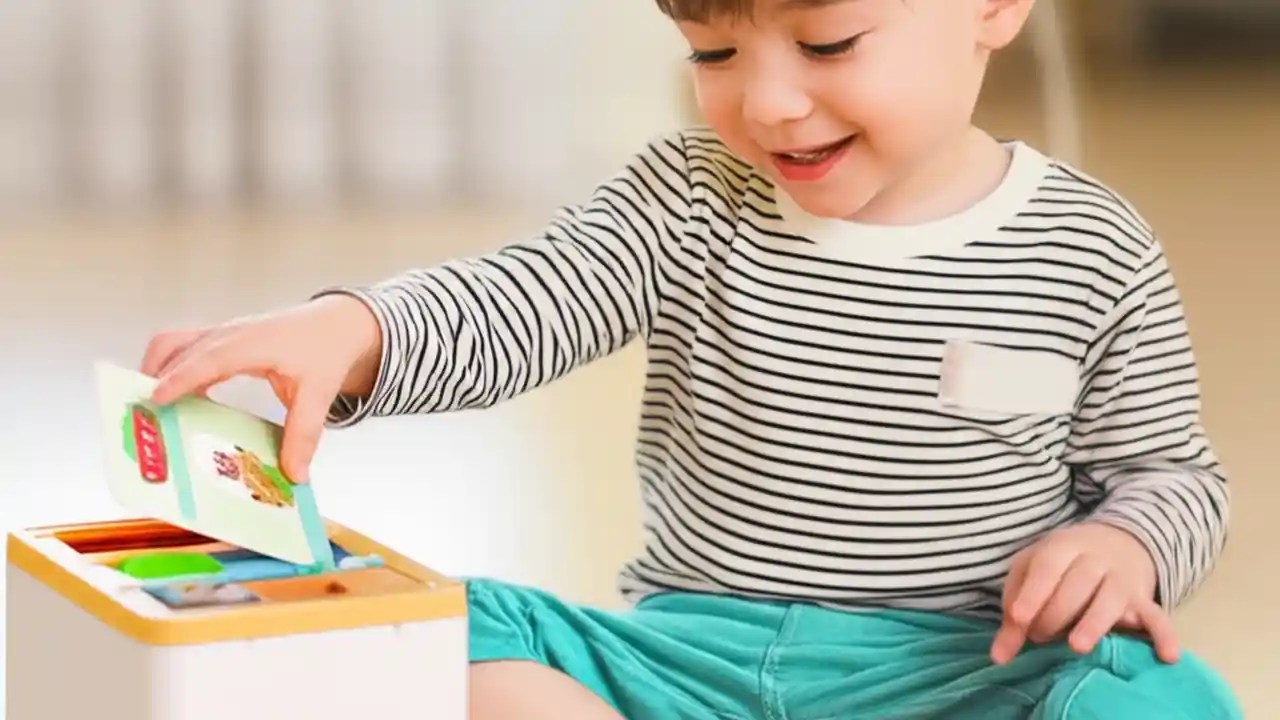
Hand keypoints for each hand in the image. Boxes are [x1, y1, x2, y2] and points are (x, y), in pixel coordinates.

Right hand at [140, 294, 382, 483]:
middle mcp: (232, 333)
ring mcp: (224, 333)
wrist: (337, 322)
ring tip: (151, 409)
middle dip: (155, 376)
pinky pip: (186, 349)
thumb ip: (304, 434)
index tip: (156, 397)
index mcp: (255, 343)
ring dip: (158, 370)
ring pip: (176, 342)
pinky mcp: (222, 339)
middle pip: (179, 346)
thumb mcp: (320, 394)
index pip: (209, 357)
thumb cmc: (326, 350)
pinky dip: (173, 370)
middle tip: (141, 412)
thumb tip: (294, 475)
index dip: (181, 377)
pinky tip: (179, 401)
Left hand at [990, 522, 1178, 665]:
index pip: (1047, 566)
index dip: (1032, 593)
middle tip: (1040, 638)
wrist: (1118, 541)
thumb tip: (999, 656)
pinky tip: (1166, 656)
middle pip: (1077, 584)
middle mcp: (1095, 559)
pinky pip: (1158, 617)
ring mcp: (1123, 579)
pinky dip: (1164, 635)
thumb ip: (1014, 610)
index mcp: (1062, 546)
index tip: (1018, 618)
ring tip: (1076, 645)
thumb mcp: (1031, 571)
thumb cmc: (1061, 563)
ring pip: (1110, 599)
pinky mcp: (1144, 600)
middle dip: (1055, 613)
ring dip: (1093, 623)